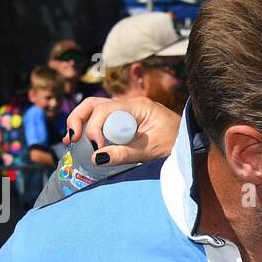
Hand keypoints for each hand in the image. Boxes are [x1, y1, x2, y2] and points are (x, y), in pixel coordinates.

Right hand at [64, 95, 181, 166]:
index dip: (95, 127)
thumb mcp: (151, 151)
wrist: (191, 143)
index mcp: (138, 106)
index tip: (96, 147)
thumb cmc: (176, 144)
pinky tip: (82, 141)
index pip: (106, 109)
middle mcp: (129, 104)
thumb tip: (96, 157)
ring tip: (71, 140)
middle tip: (72, 139)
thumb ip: (124, 154)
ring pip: (95, 109)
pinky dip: (90, 128)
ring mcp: (126, 111)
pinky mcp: (125, 121)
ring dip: (81, 122)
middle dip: (79, 119)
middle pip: (95, 104)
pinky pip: (102, 120)